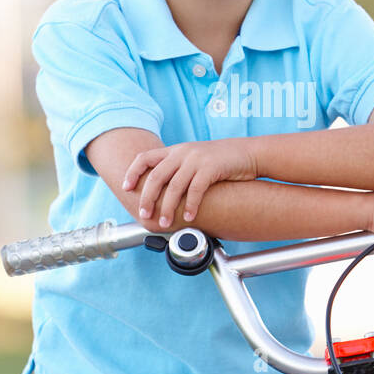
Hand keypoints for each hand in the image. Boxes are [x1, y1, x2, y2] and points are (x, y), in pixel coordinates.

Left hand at [121, 139, 258, 228]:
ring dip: (168, 208)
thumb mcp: (195, 158)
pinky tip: (190, 218)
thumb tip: (161, 191)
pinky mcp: (211, 168)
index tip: (125, 188)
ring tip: (166, 223)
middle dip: (147, 198)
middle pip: (156, 176)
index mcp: (175, 150)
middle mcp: (183, 153)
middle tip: (145, 215)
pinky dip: (191, 206)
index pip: (145, 157)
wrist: (248, 153)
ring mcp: (196, 159)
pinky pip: (196, 190)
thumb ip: (178, 168)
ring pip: (174, 186)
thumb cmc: (221, 161)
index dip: (132, 172)